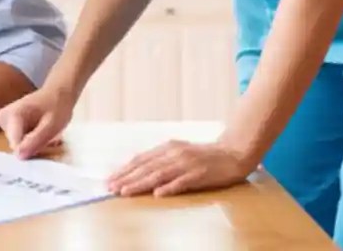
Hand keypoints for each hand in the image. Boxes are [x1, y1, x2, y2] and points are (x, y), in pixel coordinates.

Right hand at [0, 83, 74, 158]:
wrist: (58, 93)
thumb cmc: (57, 106)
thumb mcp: (52, 125)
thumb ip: (36, 140)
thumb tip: (19, 156)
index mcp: (12, 115)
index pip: (15, 145)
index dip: (31, 151)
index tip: (45, 146)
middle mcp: (3, 119)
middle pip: (17, 146)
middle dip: (34, 146)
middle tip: (49, 137)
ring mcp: (5, 122)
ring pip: (19, 145)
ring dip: (35, 144)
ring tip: (47, 132)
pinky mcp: (9, 126)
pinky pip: (21, 141)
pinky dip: (33, 141)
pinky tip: (42, 132)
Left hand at [107, 140, 255, 196]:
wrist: (233, 152)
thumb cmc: (204, 156)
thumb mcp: (179, 152)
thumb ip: (161, 159)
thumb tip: (139, 169)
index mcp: (168, 147)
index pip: (141, 159)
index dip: (124, 170)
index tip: (110, 180)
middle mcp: (175, 153)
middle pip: (146, 167)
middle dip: (126, 178)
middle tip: (111, 188)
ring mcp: (187, 163)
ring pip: (159, 174)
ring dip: (140, 184)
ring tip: (125, 192)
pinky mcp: (200, 174)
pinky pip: (182, 182)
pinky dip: (169, 188)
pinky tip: (158, 194)